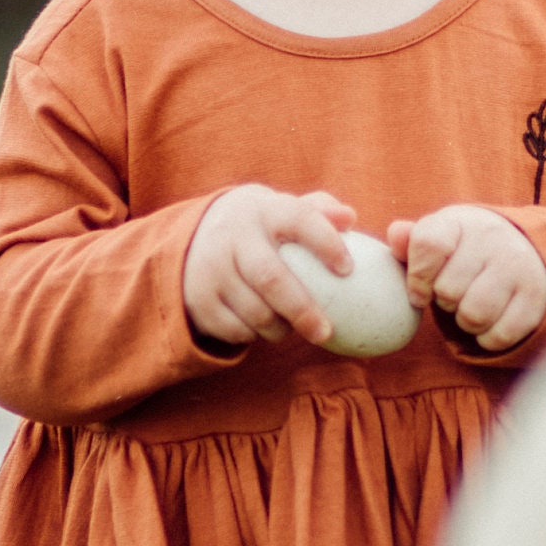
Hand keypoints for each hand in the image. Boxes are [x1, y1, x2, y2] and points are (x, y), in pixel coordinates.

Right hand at [184, 186, 354, 347]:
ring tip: (293, 328)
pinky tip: (263, 327)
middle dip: (302, 310)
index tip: (347, 270)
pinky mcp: (197, 298)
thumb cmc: (262, 227)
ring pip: (253, 311)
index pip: (299, 220)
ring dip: (280, 328)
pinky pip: (234, 329)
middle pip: (270, 278)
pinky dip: (255, 335)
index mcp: (264, 210)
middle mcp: (233, 236)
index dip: (326, 244)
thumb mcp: (283, 210)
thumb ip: (319, 210)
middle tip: (325, 332)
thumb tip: (349, 217)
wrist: (195, 235)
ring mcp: (210, 267)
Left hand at [387, 206, 545, 353]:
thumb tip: (396, 234)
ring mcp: (518, 266)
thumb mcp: (440, 237)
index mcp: (461, 221)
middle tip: (455, 294)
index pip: (429, 245)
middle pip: (448, 290)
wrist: (526, 248)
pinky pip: (499, 335)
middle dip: (445, 301)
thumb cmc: (467, 249)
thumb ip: (413, 241)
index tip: (419, 292)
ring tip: (471, 307)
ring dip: (465, 322)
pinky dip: (488, 338)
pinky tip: (490, 321)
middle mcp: (493, 238)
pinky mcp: (536, 297)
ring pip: (473, 316)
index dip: (417, 278)